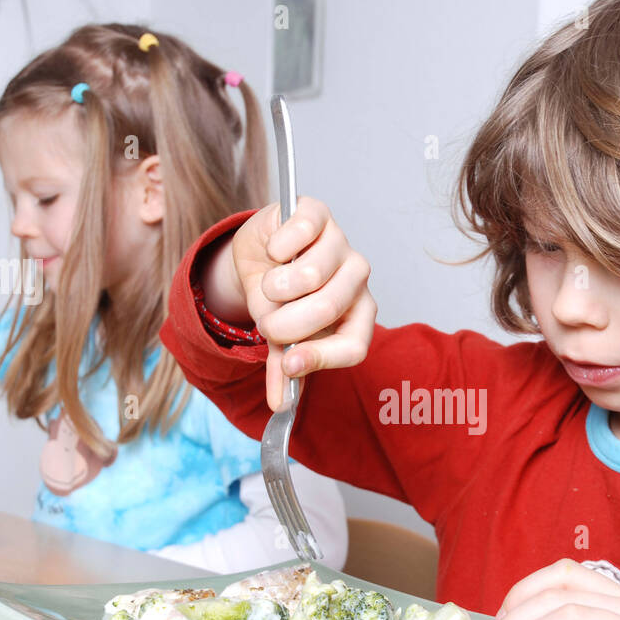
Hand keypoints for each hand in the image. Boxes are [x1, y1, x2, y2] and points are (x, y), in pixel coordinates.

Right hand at [224, 198, 376, 411]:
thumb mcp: (281, 338)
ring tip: (269, 287)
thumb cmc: (281, 297)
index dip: (321, 358)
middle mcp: (357, 278)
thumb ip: (284, 370)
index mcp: (357, 314)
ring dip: (274, 288)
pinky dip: (275, 249)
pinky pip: (299, 235)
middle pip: (327, 308)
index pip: (354, 345)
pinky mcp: (318, 213)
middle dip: (285, 324)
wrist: (261, 252)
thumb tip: (280, 406)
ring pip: (309, 274)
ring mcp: (341, 242)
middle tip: (267, 325)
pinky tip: (274, 252)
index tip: (288, 364)